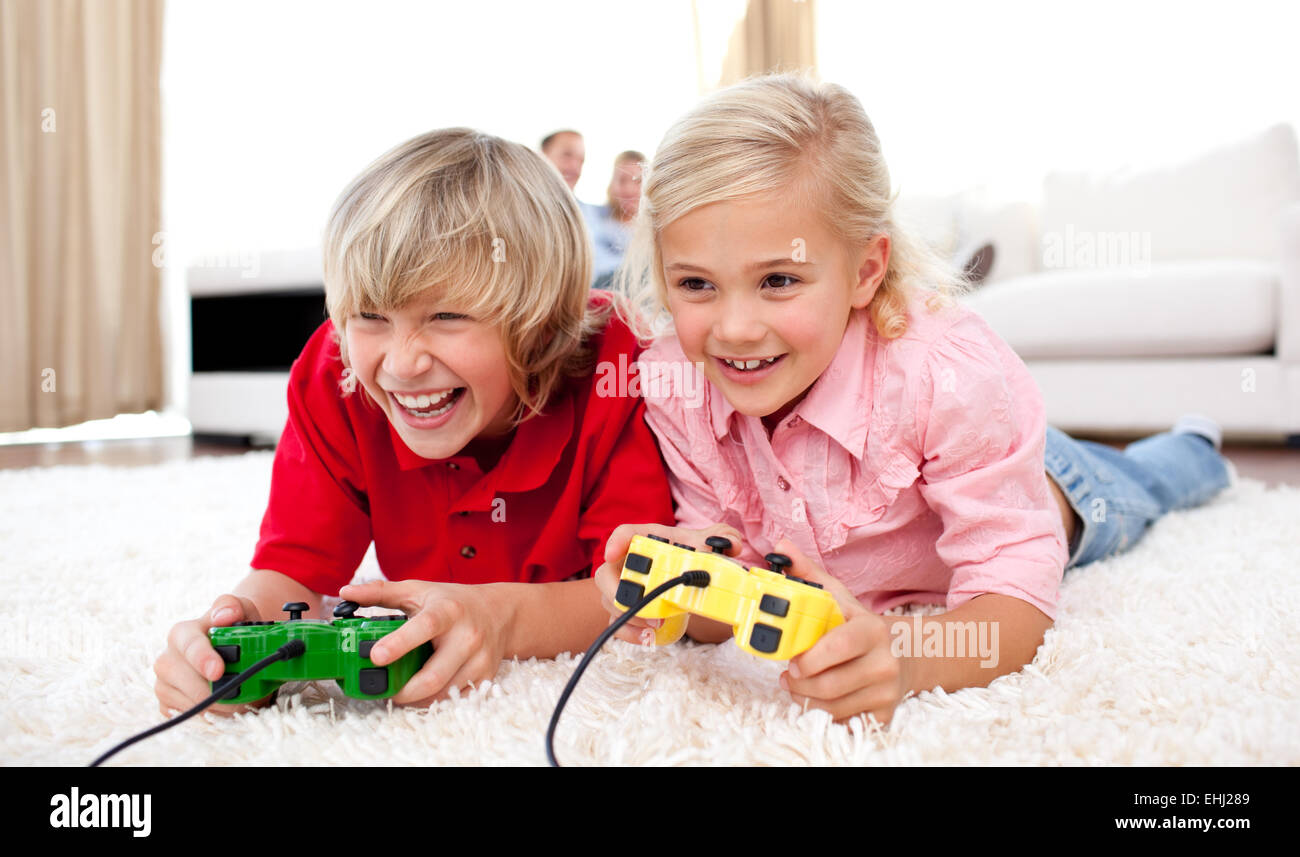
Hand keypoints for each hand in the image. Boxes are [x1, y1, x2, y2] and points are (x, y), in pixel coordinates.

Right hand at [154, 595, 269, 717]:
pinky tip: (225, 703)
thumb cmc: (232, 626)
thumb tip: (226, 614)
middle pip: (194, 685)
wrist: (229, 644)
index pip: (190, 648)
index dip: (203, 660)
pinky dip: (214, 715)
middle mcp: (167, 660)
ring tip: (241, 694)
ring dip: (223, 705)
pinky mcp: (167, 705)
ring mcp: (164, 684)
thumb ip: (231, 606)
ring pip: (195, 705)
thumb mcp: (238, 609)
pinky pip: (193, 718)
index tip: (217, 671)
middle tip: (250, 691)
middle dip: (224, 692)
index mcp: (181, 634)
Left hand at [339, 580, 506, 704]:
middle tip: (382, 689)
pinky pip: (454, 699)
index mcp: (448, 611)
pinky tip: (421, 693)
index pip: (424, 628)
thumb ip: (381, 592)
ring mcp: (479, 660)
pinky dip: (432, 701)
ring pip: (442, 693)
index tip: (375, 657)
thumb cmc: (452, 602)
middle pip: (433, 675)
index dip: (399, 644)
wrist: (499, 613)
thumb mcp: (419, 590)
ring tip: (398, 691)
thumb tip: (346, 591)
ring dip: (415, 699)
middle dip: (402, 690)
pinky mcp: (485, 677)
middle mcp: (467, 636)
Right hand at [593, 522, 743, 644]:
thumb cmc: (692, 555)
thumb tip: (732, 547)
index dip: (615, 542)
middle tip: (646, 605)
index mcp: (648, 540)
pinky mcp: (628, 611)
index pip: (625, 534)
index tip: (612, 553)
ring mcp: (624, 588)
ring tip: (657, 627)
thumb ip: (725, 538)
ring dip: (630, 617)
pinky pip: (617, 624)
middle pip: (606, 574)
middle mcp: (628, 563)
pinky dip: (629, 634)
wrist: (689, 577)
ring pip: (610, 602)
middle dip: (620, 592)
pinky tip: (648, 639)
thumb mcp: (712, 544)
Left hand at [775, 538, 909, 723]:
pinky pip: (843, 723)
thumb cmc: (863, 625)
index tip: (792, 661)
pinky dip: (825, 714)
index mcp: (873, 631)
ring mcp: (887, 693)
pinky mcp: (884, 715)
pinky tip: (821, 699)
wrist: (910, 654)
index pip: (838, 647)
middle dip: (799, 684)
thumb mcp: (841, 598)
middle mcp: (885, 663)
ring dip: (806, 700)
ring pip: (833, 708)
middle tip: (787, 676)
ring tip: (799, 686)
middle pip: (830, 685)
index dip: (810, 659)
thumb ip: (809, 574)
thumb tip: (780, 547)